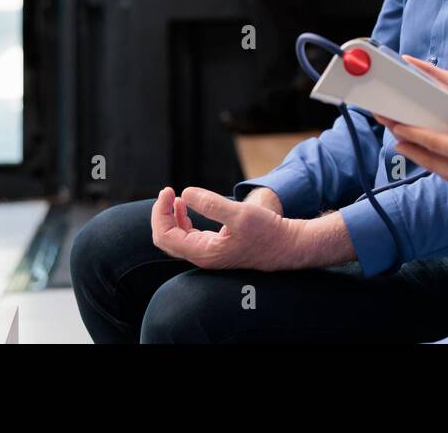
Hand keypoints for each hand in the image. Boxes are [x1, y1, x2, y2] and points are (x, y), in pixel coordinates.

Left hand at [151, 186, 295, 270]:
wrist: (286, 245)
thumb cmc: (266, 231)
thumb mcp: (240, 214)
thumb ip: (211, 204)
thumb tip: (186, 194)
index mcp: (203, 252)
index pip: (165, 236)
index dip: (161, 213)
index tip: (169, 191)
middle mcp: (202, 256)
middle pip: (166, 239)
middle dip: (162, 214)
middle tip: (167, 192)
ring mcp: (208, 253)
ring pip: (176, 237)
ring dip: (171, 216)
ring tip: (174, 197)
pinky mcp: (215, 247)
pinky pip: (189, 235)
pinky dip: (183, 219)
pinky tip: (187, 206)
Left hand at [383, 57, 447, 222]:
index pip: (436, 142)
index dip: (414, 134)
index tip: (396, 127)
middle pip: (430, 159)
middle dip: (410, 148)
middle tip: (394, 139)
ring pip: (439, 170)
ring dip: (423, 159)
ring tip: (410, 151)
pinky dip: (440, 169)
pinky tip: (442, 166)